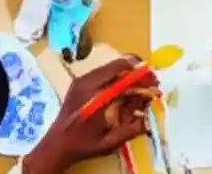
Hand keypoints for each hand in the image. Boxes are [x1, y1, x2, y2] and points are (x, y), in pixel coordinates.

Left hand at [23, 57, 157, 173]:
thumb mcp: (109, 142)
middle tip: (151, 82)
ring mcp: (81, 80)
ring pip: (112, 65)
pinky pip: (104, 70)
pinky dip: (119, 75)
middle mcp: (86, 84)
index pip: (123, 78)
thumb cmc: (82, 145)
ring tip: (140, 86)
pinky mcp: (80, 81)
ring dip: (130, 72)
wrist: (55, 145)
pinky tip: (125, 88)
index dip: (143, 78)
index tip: (155, 84)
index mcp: (93, 99)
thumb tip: (152, 117)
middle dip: (139, 72)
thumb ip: (132, 129)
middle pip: (119, 65)